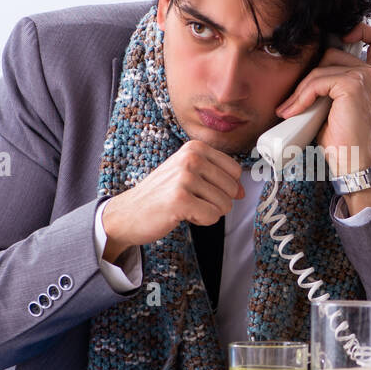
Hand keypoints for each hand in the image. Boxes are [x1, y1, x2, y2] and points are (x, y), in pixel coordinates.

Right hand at [99, 140, 244, 262]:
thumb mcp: (188, 175)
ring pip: (224, 205)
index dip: (224, 187)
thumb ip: (217, 178)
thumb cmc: (160, 195)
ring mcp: (185, 177)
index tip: (202, 189)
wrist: (128, 212)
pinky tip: (182, 214)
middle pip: (231, 189)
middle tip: (191, 200)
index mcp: (195, 148)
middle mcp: (190, 158)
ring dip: (206, 212)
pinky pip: (212, 217)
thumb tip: (242, 192)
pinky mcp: (180, 199)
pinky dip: (200, 221)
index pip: (234, 171)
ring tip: (184, 206)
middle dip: (216, 202)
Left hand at [274, 21, 370, 176]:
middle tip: (295, 101)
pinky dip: (302, 96)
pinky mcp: (353, 84)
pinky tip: (294, 111)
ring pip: (321, 67)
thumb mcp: (335, 102)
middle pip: (332, 53)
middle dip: (310, 76)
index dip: (359, 30)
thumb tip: (303, 65)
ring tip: (292, 110)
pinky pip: (318, 81)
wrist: (350, 162)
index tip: (341, 37)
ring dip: (302, 89)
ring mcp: (366, 77)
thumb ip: (330, 81)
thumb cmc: (341, 137)